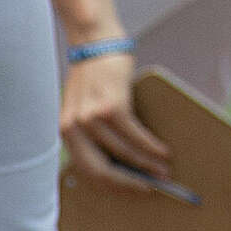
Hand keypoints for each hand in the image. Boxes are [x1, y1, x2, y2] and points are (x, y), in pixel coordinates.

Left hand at [59, 48, 173, 190]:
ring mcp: (91, 118)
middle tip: (151, 187)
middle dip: (131, 183)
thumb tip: (124, 164)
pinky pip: (134, 134)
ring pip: (124, 153)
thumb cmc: (94, 73)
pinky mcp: (111, 106)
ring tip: (164, 169)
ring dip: (147, 164)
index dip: (114, 186)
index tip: (133, 190)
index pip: (88, 172)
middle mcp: (74, 129)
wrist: (95, 39)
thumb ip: (92, 132)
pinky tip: (163, 151)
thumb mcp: (83, 106)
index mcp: (66, 132)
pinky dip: (151, 146)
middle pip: (103, 171)